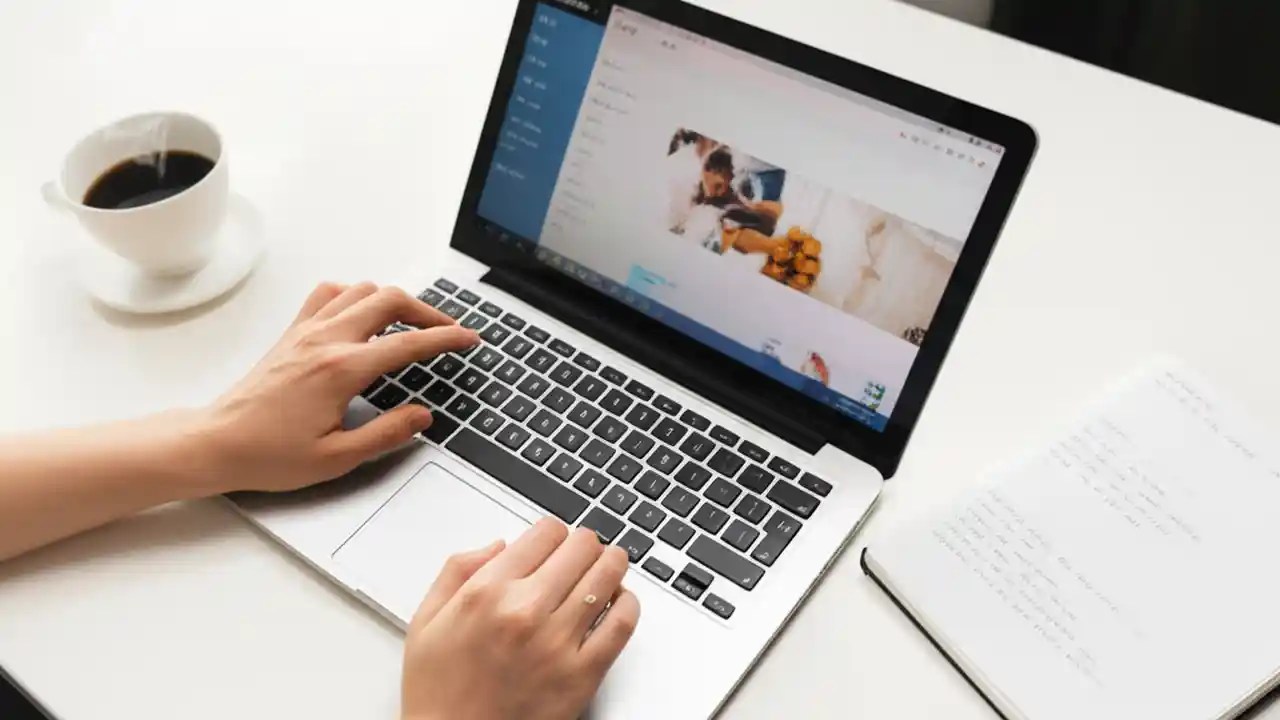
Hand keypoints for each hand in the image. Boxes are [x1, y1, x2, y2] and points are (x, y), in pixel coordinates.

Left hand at [202, 282, 478, 493]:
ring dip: (394, 300)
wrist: (217, 443)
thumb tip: (422, 416)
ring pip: (362, 290)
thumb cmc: (269, 454)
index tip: (469, 338)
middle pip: (389, 300)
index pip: (408, 343)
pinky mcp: (293, 334)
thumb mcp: (337, 458)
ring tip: (413, 322)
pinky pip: (329, 295)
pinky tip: (363, 315)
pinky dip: (355, 295)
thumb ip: (386, 433)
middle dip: (428, 311)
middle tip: (448, 330)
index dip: (446, 338)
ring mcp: (307, 332)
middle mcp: (325, 341)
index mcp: (341, 370)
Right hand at [402, 519, 640, 719]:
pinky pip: (623, 623)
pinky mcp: (583, 673)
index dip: (553, 532)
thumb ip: (459, 571)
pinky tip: (620, 601)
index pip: (545, 532)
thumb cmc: (440, 692)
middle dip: (584, 544)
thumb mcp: (427, 620)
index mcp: (487, 592)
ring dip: (611, 564)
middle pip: (582, 547)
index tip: (554, 540)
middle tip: (582, 552)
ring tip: (607, 567)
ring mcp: (558, 642)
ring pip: (607, 576)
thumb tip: (498, 546)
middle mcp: (525, 611)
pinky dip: (628, 603)